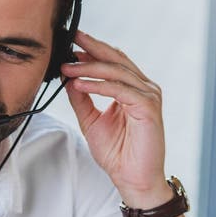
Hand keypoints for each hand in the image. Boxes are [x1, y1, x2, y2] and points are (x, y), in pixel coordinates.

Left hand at [62, 31, 170, 207]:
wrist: (132, 179)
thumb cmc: (118, 154)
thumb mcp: (91, 122)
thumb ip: (82, 99)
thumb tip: (68, 79)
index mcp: (132, 89)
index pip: (113, 61)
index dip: (92, 51)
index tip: (70, 43)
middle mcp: (143, 88)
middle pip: (117, 59)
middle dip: (92, 48)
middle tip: (71, 38)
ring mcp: (148, 96)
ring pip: (117, 72)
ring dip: (90, 68)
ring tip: (67, 67)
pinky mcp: (148, 107)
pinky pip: (120, 90)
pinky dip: (99, 85)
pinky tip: (80, 84)